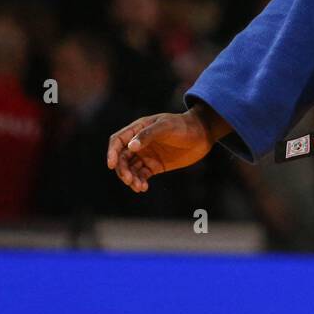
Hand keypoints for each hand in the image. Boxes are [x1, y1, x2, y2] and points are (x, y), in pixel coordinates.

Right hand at [106, 105, 223, 192]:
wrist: (202, 135)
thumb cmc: (183, 126)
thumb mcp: (166, 127)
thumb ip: (148, 135)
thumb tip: (131, 147)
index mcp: (138, 129)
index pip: (118, 141)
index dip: (112, 153)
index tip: (111, 165)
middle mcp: (139, 143)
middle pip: (122, 158)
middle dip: (122, 170)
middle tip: (129, 180)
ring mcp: (146, 155)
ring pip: (130, 169)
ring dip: (131, 178)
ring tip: (139, 186)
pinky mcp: (154, 166)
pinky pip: (141, 175)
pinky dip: (139, 182)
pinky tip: (143, 187)